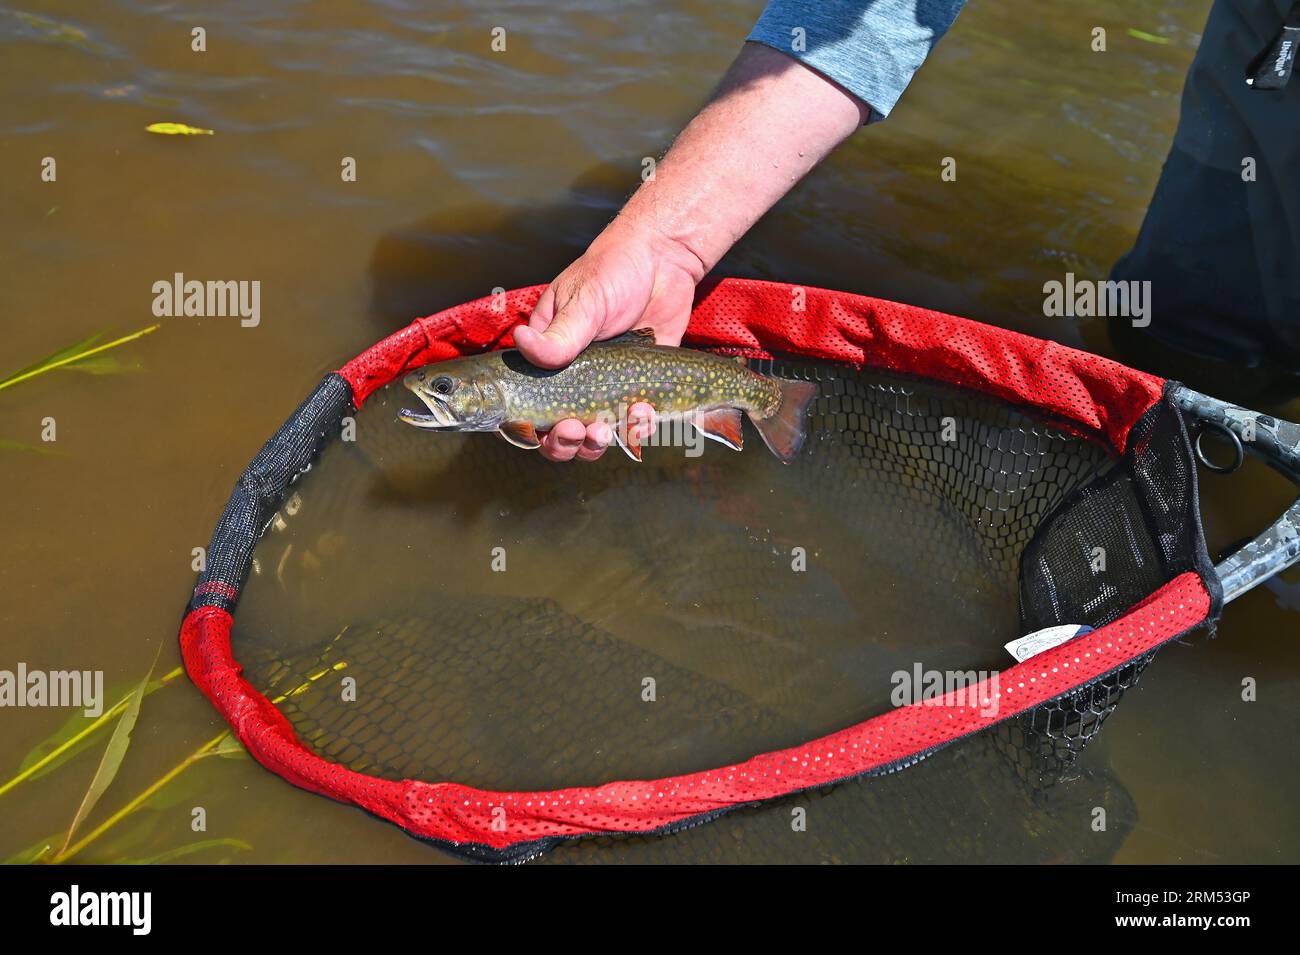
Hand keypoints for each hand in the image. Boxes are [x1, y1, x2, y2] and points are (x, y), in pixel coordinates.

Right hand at [514, 220, 702, 460]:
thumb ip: (560, 333)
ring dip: (597, 443)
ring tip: (606, 429)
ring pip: (594, 436)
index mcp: (547, 356)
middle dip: (565, 442)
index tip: (541, 430)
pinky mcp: (640, 389)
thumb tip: (522, 342)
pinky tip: (643, 413)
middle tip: (576, 429)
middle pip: (557, 432)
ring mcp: (607, 387)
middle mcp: (572, 378)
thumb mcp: (585, 300)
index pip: (524, 406)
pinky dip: (637, 428)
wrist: (666, 261)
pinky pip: (633, 424)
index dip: (528, 429)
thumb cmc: (615, 270)